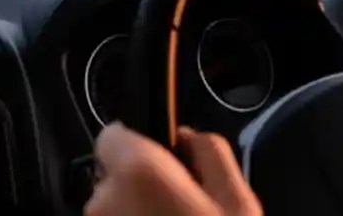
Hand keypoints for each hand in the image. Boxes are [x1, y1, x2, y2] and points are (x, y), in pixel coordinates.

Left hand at [86, 123, 261, 215]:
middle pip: (115, 175)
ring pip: (113, 208)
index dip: (139, 144)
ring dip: (136, 212)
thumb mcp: (239, 204)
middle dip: (142, 185)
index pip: (113, 134)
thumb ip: (211, 152)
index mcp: (138, 174)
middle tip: (179, 207)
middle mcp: (103, 202)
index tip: (162, 162)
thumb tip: (189, 136)